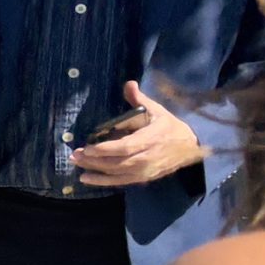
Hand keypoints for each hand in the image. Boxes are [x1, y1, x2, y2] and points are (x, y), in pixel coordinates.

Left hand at [73, 81, 204, 187]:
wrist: (189, 147)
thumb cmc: (169, 126)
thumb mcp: (157, 110)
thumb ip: (140, 99)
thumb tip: (129, 83)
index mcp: (151, 139)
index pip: (126, 147)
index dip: (106, 149)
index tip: (88, 147)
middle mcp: (148, 157)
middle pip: (118, 162)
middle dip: (95, 160)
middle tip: (75, 155)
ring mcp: (146, 170)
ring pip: (117, 173)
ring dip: (95, 170)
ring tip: (76, 163)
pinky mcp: (143, 178)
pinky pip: (121, 182)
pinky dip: (103, 182)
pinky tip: (86, 178)